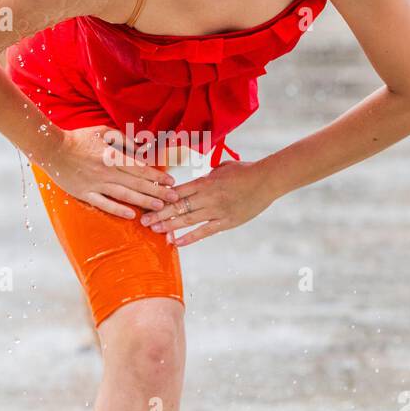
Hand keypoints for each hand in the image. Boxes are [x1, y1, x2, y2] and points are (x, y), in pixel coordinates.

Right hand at [42, 124, 181, 217]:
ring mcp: (95, 184)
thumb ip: (123, 139)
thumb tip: (142, 148)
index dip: (157, 175)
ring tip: (159, 207)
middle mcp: (106, 171)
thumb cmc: (79, 138)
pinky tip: (132, 215)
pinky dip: (118, 210)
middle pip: (136, 183)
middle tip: (173, 198)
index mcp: (111, 155)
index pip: (140, 168)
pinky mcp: (85, 194)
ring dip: (143, 201)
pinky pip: (104, 204)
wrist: (52, 149)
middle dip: (157, 191)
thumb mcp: (103, 131)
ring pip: (124, 195)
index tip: (171, 181)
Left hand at [139, 159, 274, 246]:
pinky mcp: (226, 222)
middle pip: (178, 206)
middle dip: (158, 214)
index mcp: (204, 182)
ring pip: (188, 220)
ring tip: (154, 231)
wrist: (267, 180)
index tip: (146, 202)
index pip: (177, 191)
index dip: (160, 198)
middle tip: (142, 221)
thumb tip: (199, 179)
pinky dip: (190, 237)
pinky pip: (205, 231)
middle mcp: (207, 196)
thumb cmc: (245, 171)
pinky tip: (176, 242)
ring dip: (169, 226)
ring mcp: (216, 210)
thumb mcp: (222, 168)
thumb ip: (207, 176)